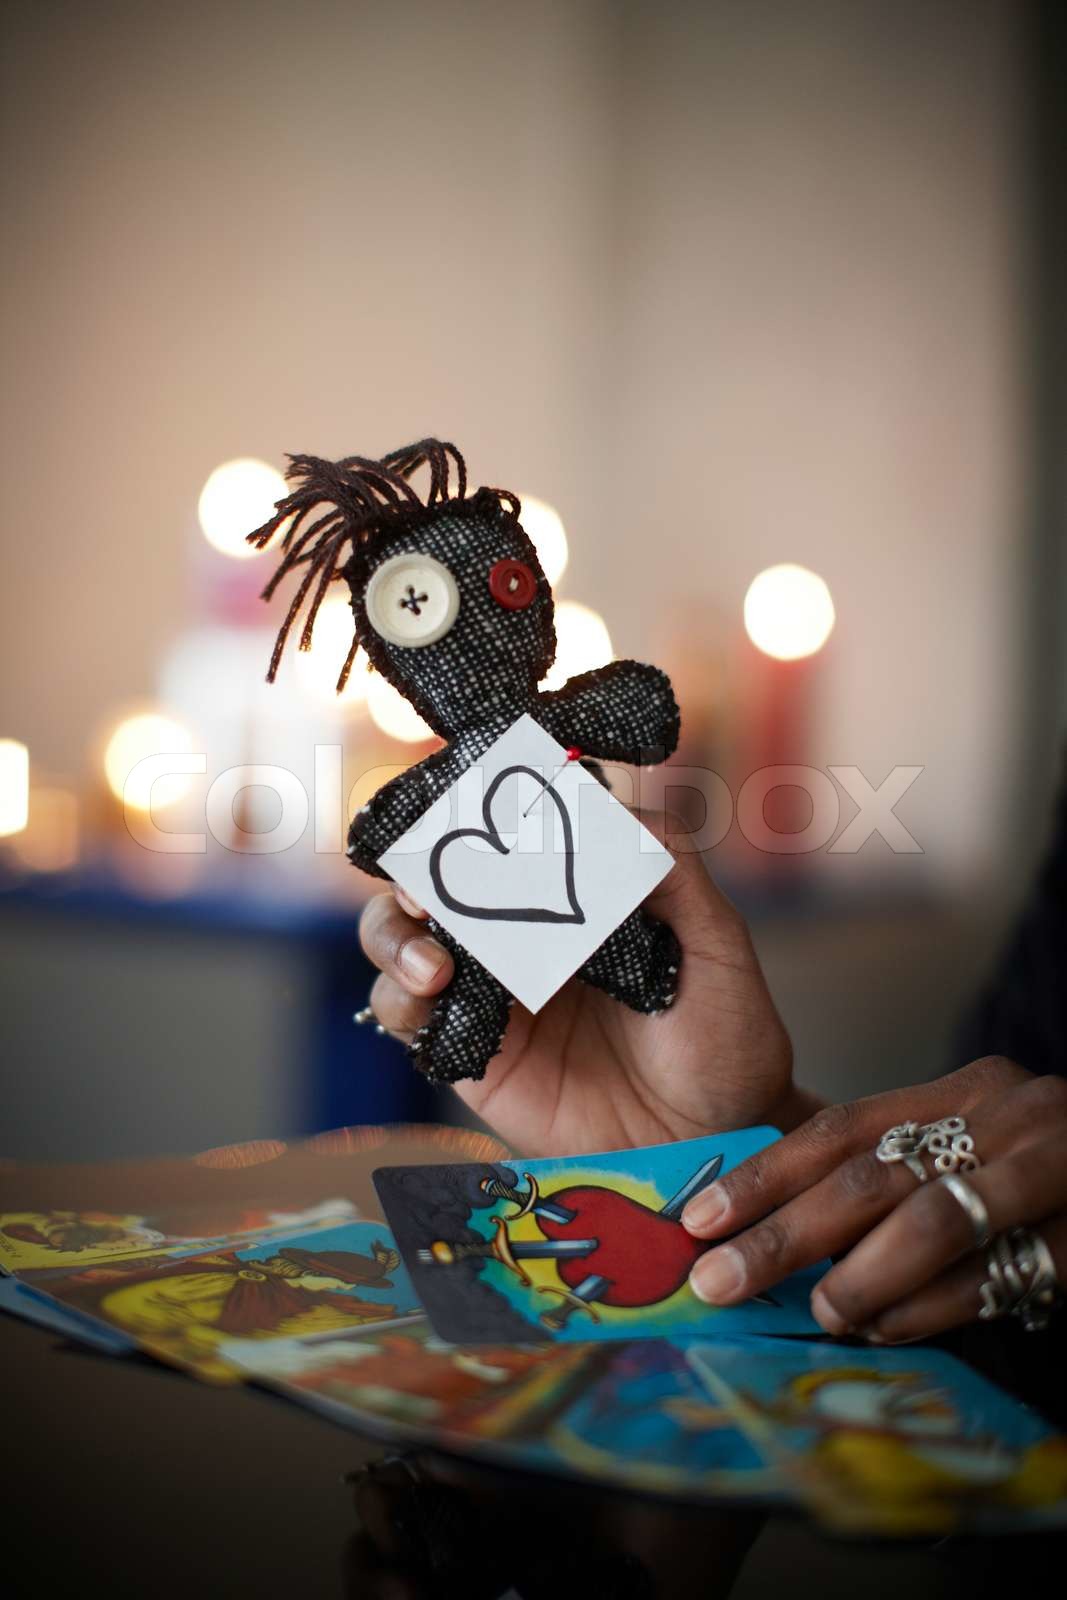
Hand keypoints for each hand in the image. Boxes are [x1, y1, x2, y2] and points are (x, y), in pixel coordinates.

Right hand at [358, 811, 803, 1156]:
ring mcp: (491, 994)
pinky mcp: (470, 1055)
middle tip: (425, 892)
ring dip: (396, 937)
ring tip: (434, 966)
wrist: (715, 1143)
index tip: (469, 816)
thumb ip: (675, 872)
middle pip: (434, 881)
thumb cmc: (726, 1040)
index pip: (504, 836)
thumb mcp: (717, 946)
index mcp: (575, 896)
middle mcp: (521, 936)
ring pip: (402, 941)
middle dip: (416, 875)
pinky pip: (409, 1019)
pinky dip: (400, 1001)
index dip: (471, 818)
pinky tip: (431, 1001)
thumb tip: (615, 814)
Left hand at [682, 1055, 1066, 1340]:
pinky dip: (930, 1308)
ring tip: (818, 1312)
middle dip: (783, 1233)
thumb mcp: (972, 1151)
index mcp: (961, 1091)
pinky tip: (887, 1329)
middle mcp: (1001, 1116)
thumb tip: (778, 1233)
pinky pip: (991, 1276)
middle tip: (720, 1280)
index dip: (762, 1173)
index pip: (839, 1127)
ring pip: (930, 1220)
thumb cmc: (1052, 1177)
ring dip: (859, 1276)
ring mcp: (1048, 1169)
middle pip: (869, 1176)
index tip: (697, 1217)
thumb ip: (895, 1177)